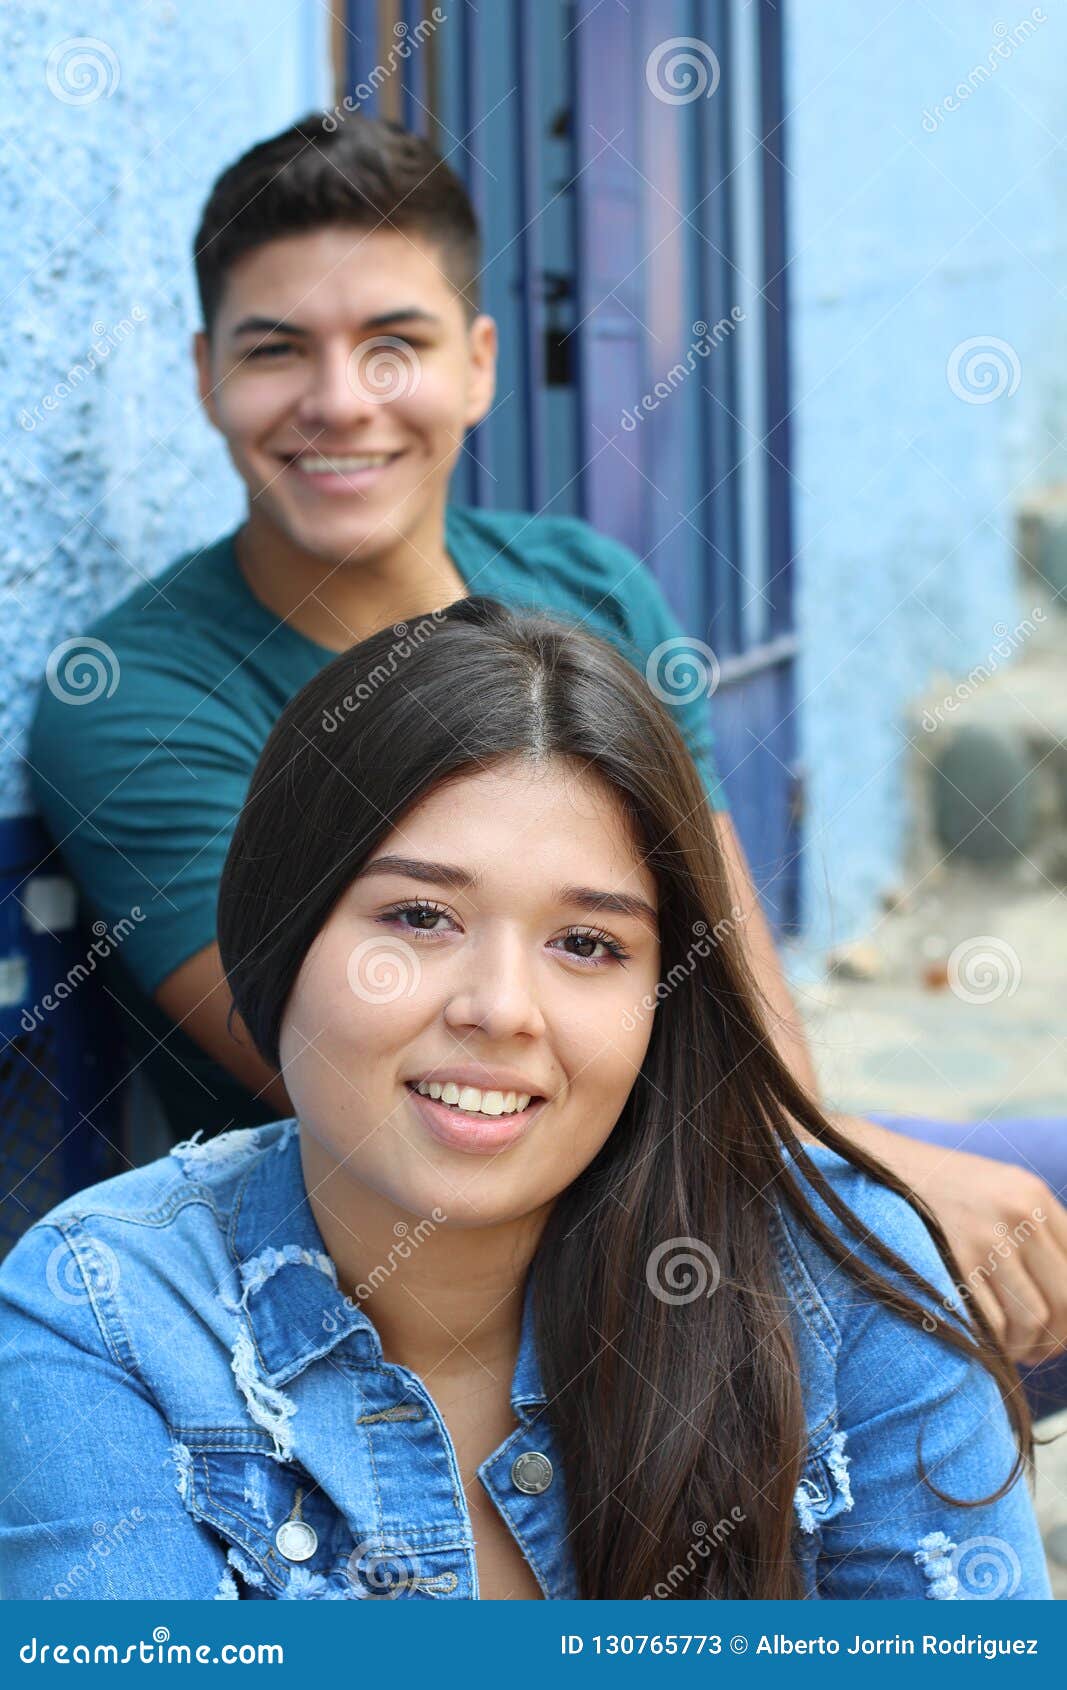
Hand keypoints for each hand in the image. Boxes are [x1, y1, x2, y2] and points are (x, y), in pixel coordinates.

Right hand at [834, 1116, 1066, 1366]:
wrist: (872, 1165)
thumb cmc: (937, 1190)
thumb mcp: (996, 1191)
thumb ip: (1035, 1232)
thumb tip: (1063, 1305)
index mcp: (1033, 1195)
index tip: (1060, 1332)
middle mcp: (1016, 1213)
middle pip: (1064, 1300)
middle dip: (1056, 1337)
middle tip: (1040, 1351)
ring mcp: (983, 1236)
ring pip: (1032, 1318)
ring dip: (1024, 1347)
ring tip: (1011, 1349)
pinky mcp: (951, 1260)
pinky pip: (992, 1323)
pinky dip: (993, 1343)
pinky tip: (984, 1341)